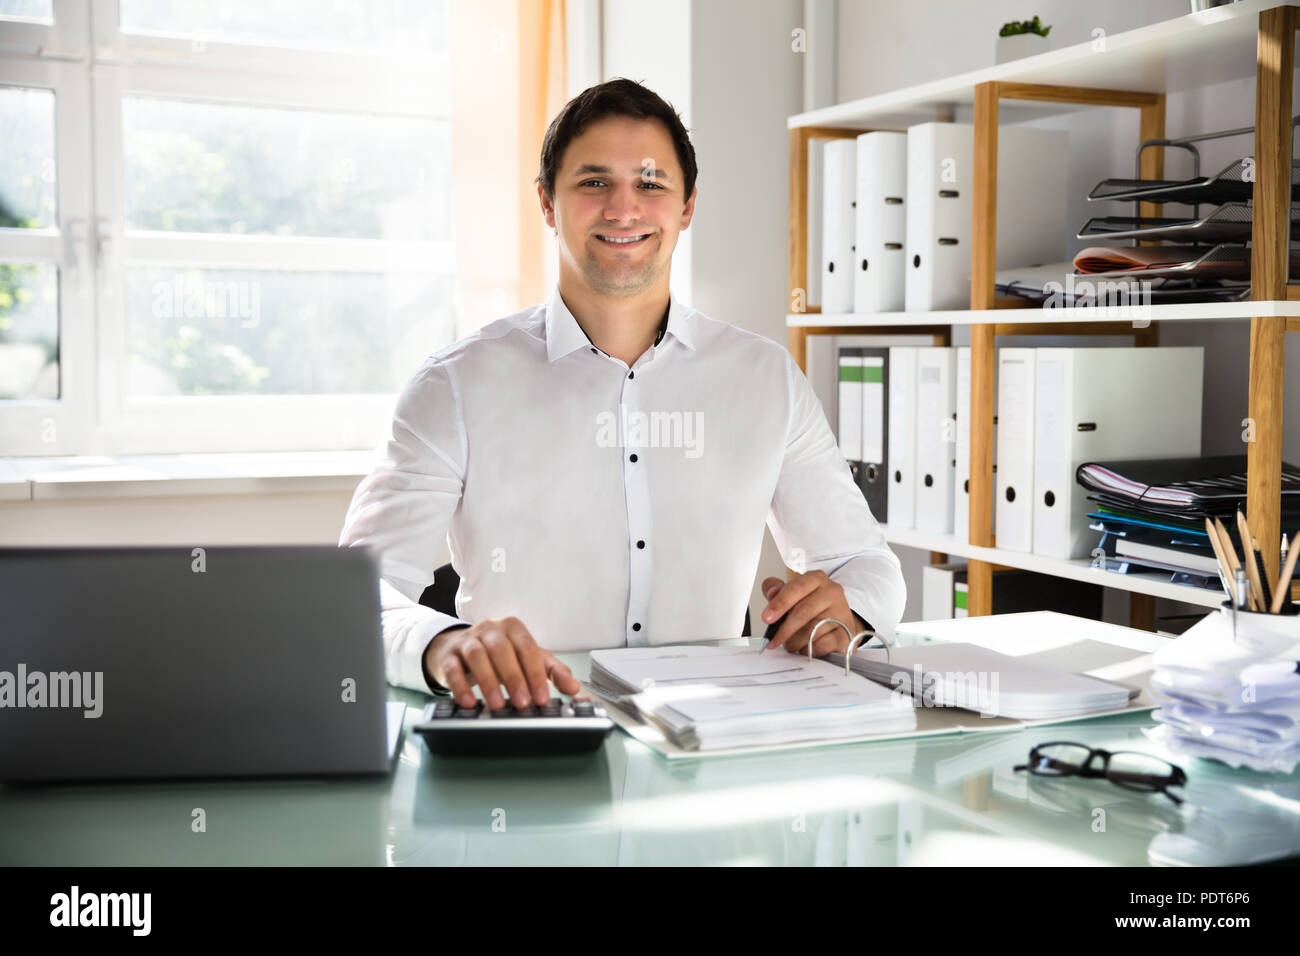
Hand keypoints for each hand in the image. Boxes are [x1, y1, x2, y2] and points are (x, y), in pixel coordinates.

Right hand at [424, 617, 580, 708]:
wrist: (458, 649)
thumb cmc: (499, 656)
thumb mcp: (527, 659)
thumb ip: (552, 671)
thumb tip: (575, 689)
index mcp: (513, 627)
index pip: (527, 648)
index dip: (536, 674)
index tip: (542, 698)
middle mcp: (490, 629)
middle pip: (502, 650)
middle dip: (514, 678)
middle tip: (523, 704)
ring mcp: (467, 640)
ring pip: (477, 656)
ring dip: (488, 682)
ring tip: (497, 705)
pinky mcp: (448, 656)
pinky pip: (453, 668)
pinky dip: (460, 686)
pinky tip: (469, 702)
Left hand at [760, 571, 865, 655]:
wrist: (837, 620)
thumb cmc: (811, 606)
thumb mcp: (792, 594)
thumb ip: (776, 590)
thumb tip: (771, 593)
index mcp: (816, 579)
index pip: (796, 588)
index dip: (779, 604)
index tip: (767, 618)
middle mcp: (832, 591)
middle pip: (804, 611)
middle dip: (784, 629)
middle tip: (774, 640)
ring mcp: (842, 611)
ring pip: (813, 630)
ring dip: (796, 642)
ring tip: (790, 645)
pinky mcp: (847, 632)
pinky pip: (824, 643)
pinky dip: (810, 649)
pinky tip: (805, 648)